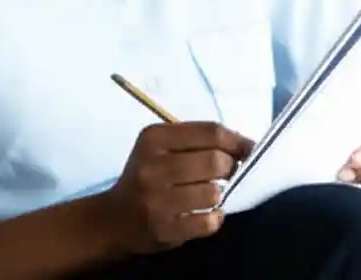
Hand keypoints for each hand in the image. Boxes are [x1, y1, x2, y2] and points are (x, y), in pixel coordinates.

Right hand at [101, 122, 253, 256]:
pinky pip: (208, 221)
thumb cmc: (146, 177)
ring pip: (214, 193)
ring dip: (219, 194)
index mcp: (153, 138)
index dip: (237, 141)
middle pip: (216, 161)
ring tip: (208, 194)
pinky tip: (205, 214)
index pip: (211, 132)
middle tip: (227, 173)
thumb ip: (198, 140)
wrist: (113, 220)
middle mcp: (152, 167)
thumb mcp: (160, 147)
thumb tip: (246, 145)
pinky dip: (214, 218)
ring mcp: (157, 200)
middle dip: (230, 167)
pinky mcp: (164, 229)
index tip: (248, 149)